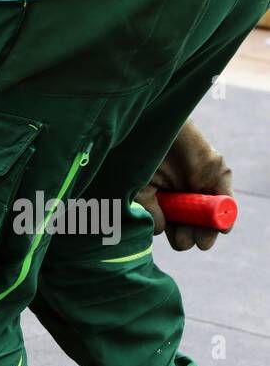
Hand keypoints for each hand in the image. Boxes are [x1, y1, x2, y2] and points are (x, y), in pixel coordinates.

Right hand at [137, 121, 231, 250]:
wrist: (155, 125)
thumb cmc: (139, 158)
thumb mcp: (138, 189)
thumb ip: (150, 211)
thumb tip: (162, 230)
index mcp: (165, 204)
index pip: (176, 229)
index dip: (181, 238)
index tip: (181, 241)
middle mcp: (185, 196)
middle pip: (195, 227)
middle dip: (192, 237)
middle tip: (188, 238)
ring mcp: (203, 186)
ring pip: (213, 217)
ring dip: (209, 230)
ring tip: (202, 236)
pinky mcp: (218, 174)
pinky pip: (227, 199)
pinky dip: (226, 213)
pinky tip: (221, 224)